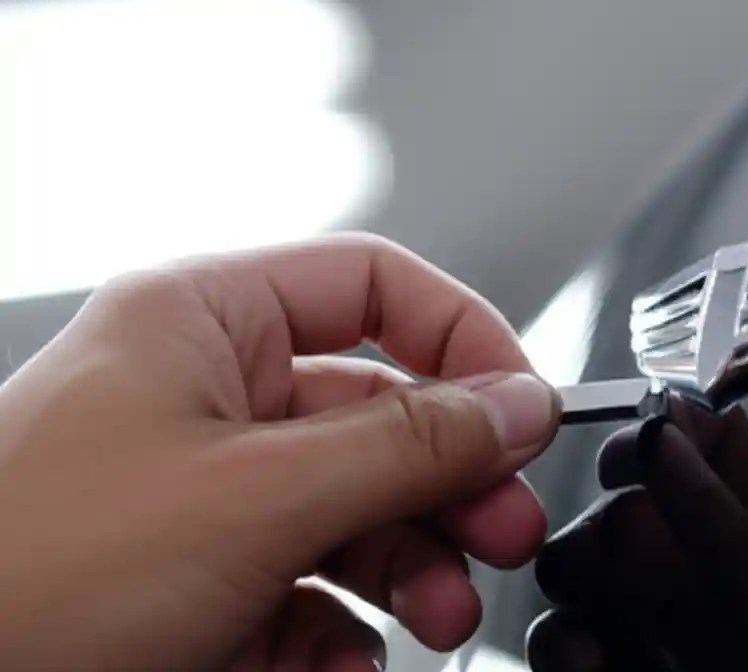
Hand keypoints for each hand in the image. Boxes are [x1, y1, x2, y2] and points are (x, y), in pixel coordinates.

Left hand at [0, 234, 559, 669]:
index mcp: (204, 323)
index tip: (524, 411)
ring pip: (355, 507)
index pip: (373, 288)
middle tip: (503, 532)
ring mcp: (204, 493)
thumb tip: (519, 403)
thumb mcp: (258, 498)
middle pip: (380, 412)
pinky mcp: (198, 578)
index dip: (463, 340)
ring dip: (412, 565)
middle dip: (450, 480)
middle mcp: (207, 396)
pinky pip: (308, 587)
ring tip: (438, 615)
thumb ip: (409, 445)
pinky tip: (342, 662)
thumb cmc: (30, 578)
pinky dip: (343, 631)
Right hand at [526, 400, 747, 671]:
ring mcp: (640, 612)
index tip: (641, 442)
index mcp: (746, 521)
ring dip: (583, 579)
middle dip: (618, 524)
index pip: (695, 434)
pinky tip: (598, 663)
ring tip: (615, 617)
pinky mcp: (600, 662)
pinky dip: (568, 645)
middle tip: (641, 561)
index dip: (663, 425)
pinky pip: (555, 632)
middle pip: (617, 493)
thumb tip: (660, 426)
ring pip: (571, 556)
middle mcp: (686, 557)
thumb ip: (712, 509)